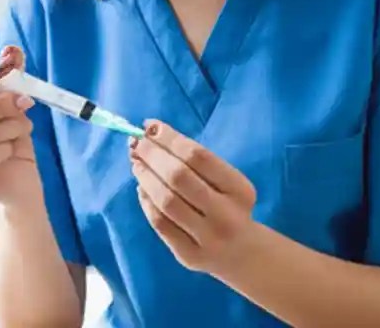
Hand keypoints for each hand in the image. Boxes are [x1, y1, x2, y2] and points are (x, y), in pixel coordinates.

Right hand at [0, 46, 41, 208]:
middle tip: (24, 101)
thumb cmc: (9, 141)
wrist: (21, 180)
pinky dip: (5, 149)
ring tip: (24, 127)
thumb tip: (12, 51)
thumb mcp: (12, 105)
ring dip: (10, 128)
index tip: (7, 64)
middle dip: (1, 105)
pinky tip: (11, 149)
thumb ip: (10, 78)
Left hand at [129, 120, 257, 273]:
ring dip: (145, 176)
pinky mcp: (188, 255)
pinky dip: (146, 201)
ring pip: (165, 201)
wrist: (242, 253)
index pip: (199, 157)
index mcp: (240, 190)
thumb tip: (152, 133)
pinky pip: (159, 222)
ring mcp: (207, 238)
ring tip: (136, 162)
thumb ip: (196, 161)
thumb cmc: (229, 206)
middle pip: (179, 177)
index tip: (151, 125)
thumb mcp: (227, 182)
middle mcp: (226, 215)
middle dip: (152, 155)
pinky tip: (142, 187)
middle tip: (136, 142)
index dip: (170, 138)